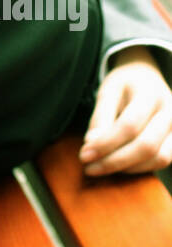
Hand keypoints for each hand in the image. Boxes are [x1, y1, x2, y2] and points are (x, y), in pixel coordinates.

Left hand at [79, 45, 171, 175]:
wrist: (147, 77)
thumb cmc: (125, 84)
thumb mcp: (108, 91)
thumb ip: (101, 117)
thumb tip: (92, 145)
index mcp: (150, 93)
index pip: (129, 125)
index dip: (105, 144)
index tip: (84, 155)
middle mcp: (170, 111)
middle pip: (146, 146)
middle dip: (114, 161)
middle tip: (89, 168)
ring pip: (159, 159)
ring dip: (128, 168)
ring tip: (102, 167)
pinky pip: (163, 162)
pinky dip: (140, 168)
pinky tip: (119, 166)